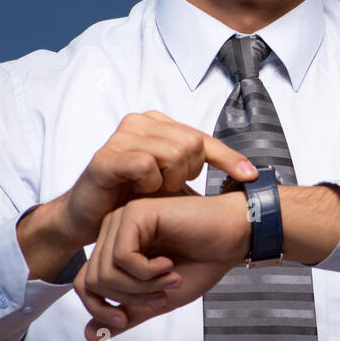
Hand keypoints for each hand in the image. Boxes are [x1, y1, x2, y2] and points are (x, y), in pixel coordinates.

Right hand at [58, 111, 255, 247]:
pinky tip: (140, 191)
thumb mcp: (170, 181)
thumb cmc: (130, 198)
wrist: (88, 218)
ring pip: (172, 153)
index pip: (201, 137)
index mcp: (156, 123)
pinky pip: (145, 165)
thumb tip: (246, 171)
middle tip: (171, 188)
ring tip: (155, 190)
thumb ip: (195, 168)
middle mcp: (138, 122)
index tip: (250, 175)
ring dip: (169, 180)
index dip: (228, 157)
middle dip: (189, 172)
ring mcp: (120, 137)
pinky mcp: (105, 157)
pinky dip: (150, 183)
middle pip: (191, 143)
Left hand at [73, 191, 251, 340]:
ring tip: (170, 280)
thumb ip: (126, 314)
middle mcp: (113, 231)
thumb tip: (90, 336)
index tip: (128, 319)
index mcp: (114, 247)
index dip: (102, 309)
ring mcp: (122, 219)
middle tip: (162, 296)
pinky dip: (148, 272)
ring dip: (142, 287)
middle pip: (93, 280)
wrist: (233, 238)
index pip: (85, 284)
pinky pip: (123, 258)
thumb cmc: (202, 262)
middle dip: (130, 298)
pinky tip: (170, 265)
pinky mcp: (135, 213)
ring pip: (106, 271)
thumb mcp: (158, 298)